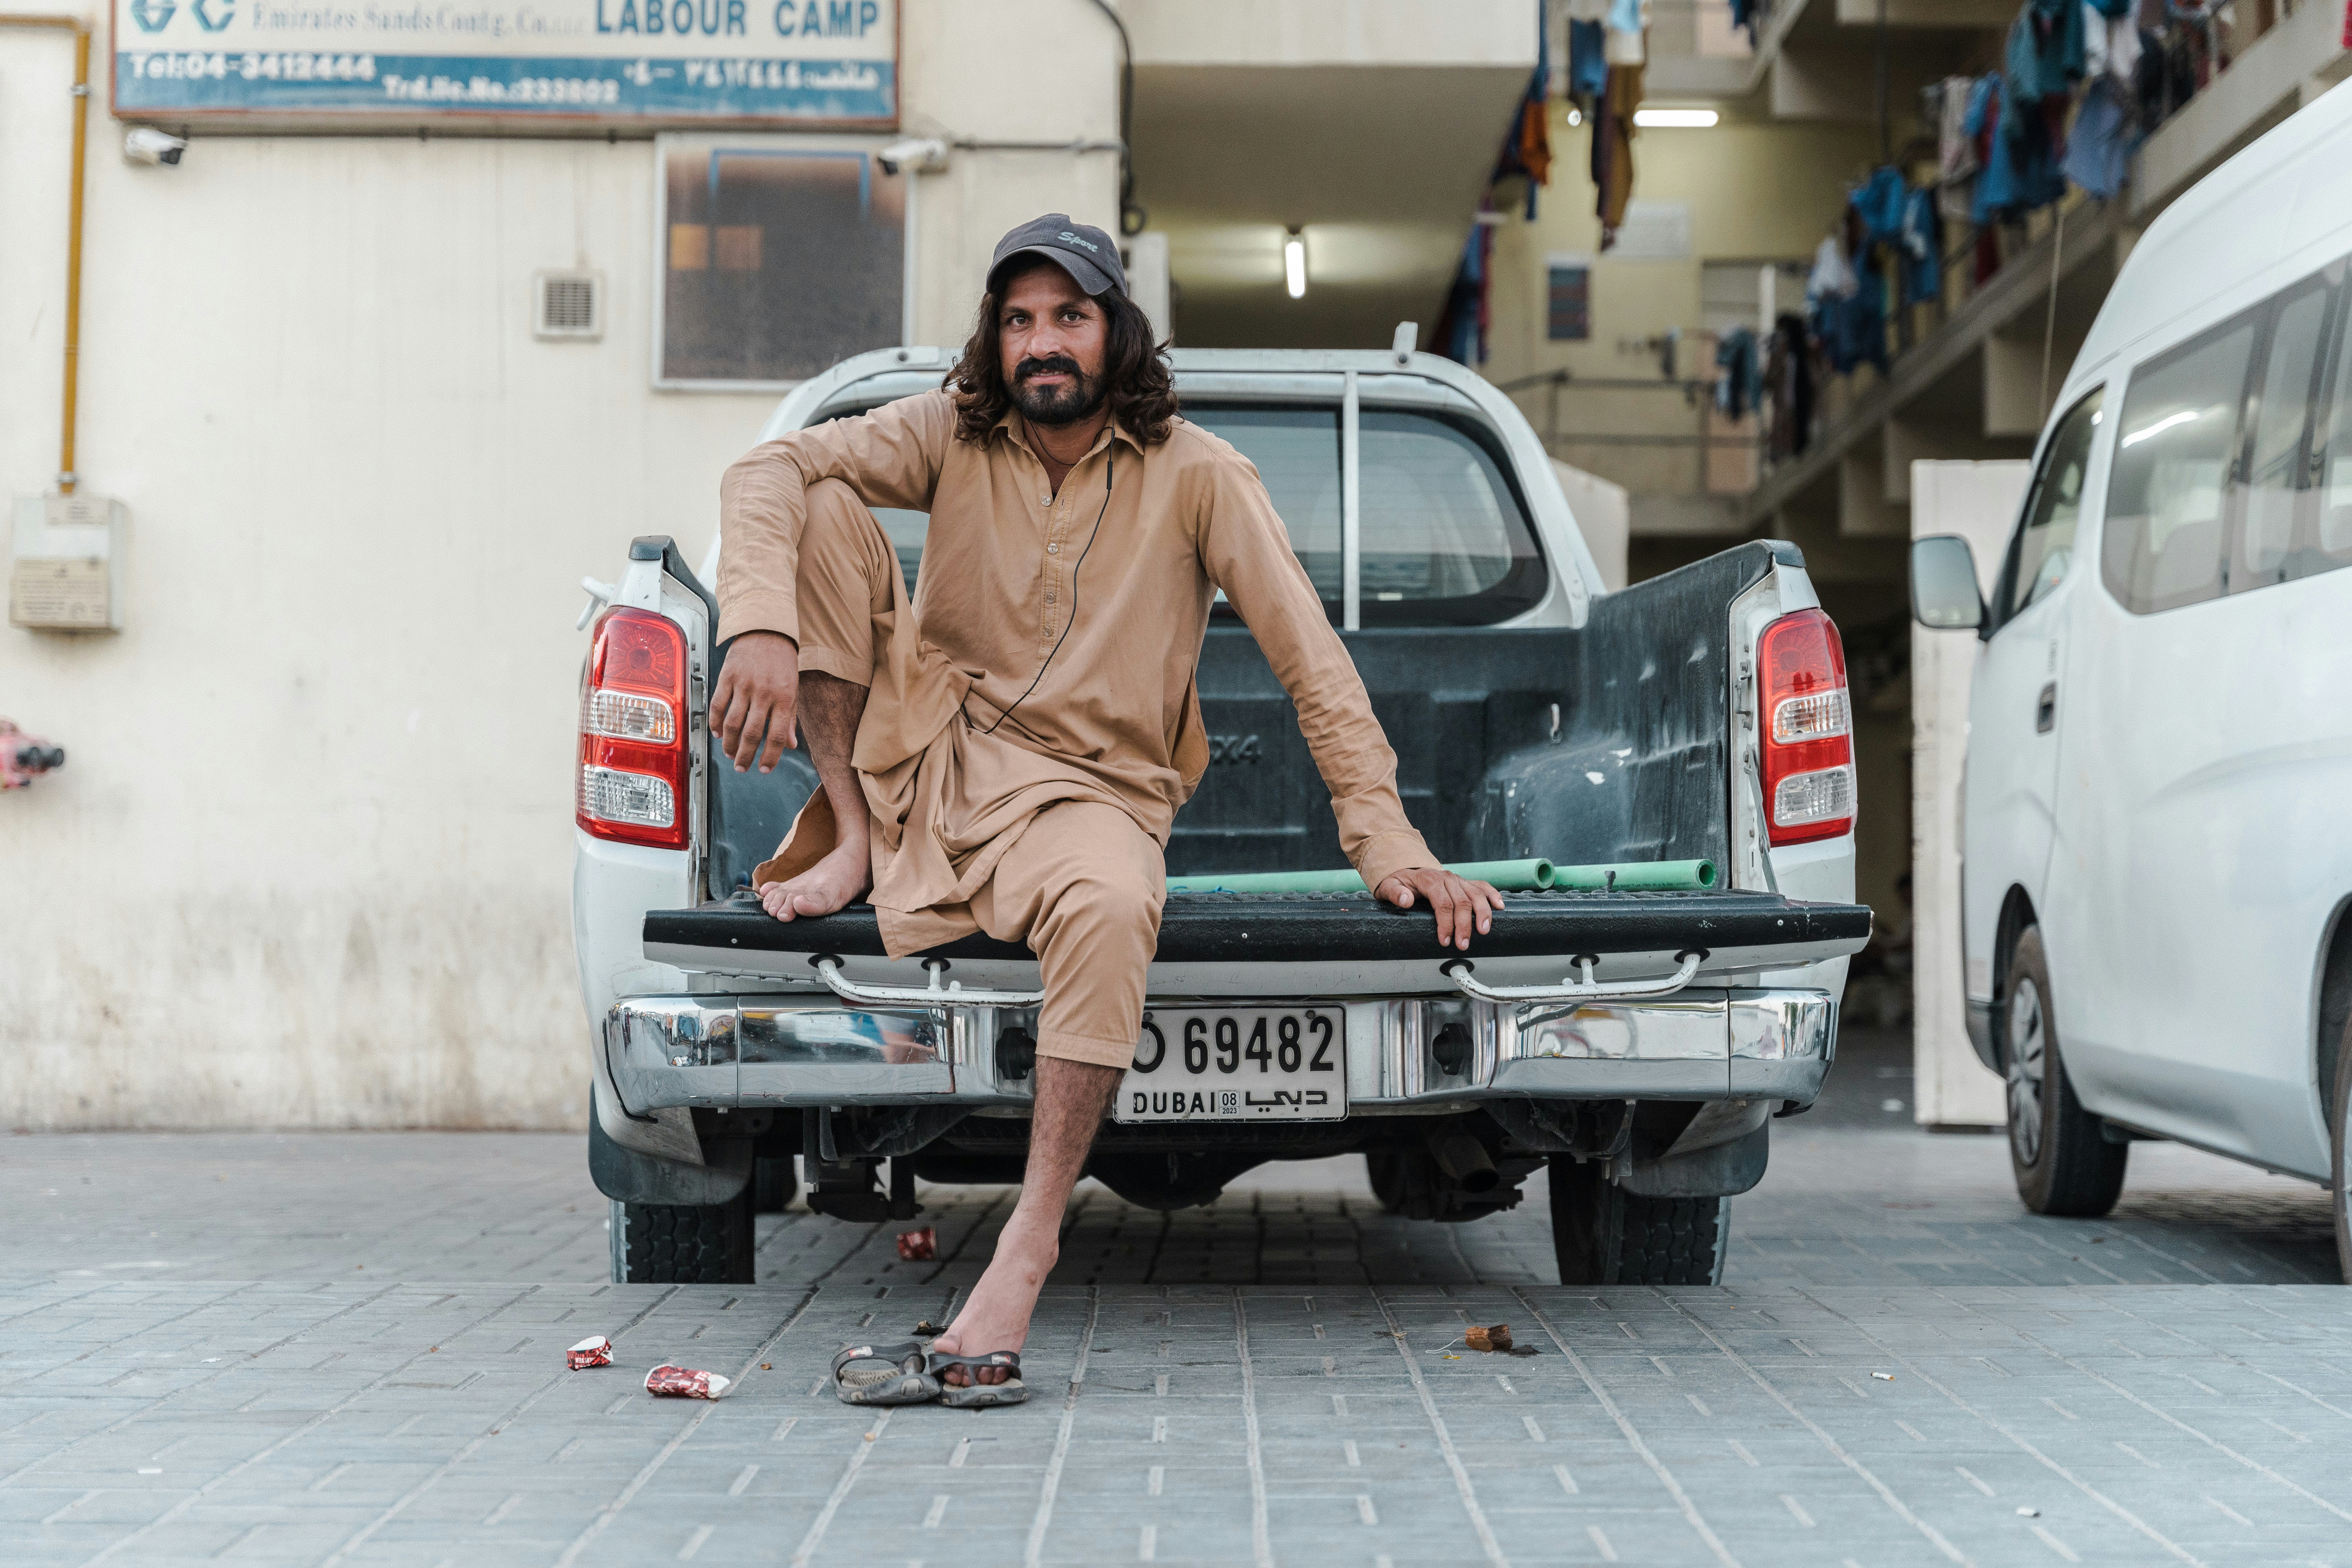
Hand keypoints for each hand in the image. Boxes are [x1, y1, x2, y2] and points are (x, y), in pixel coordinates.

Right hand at [712, 631, 799, 771]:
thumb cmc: (782, 662)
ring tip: (730, 754)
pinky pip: (718, 705)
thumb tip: (790, 746)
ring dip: (729, 743)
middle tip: (741, 768)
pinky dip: (716, 722)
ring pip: (732, 722)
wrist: (767, 630)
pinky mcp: (727, 676)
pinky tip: (718, 733)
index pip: (776, 735)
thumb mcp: (794, 689)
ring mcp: (744, 684)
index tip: (764, 770)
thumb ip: (790, 719)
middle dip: (745, 756)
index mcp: (785, 698)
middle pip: (751, 733)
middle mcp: (764, 692)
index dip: (770, 757)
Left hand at [1376, 867, 1503, 951]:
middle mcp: (1447, 878)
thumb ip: (1395, 893)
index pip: (1442, 903)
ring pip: (1475, 894)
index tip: (1445, 940)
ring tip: (1484, 931)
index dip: (1445, 923)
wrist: (1405, 869)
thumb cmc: (1398, 882)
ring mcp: (1458, 880)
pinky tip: (1500, 906)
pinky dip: (1492, 895)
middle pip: (1462, 901)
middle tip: (1463, 944)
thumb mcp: (1388, 886)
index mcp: (1429, 880)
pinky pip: (1482, 886)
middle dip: (1464, 925)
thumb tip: (1405, 900)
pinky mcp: (1464, 882)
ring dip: (1482, 913)